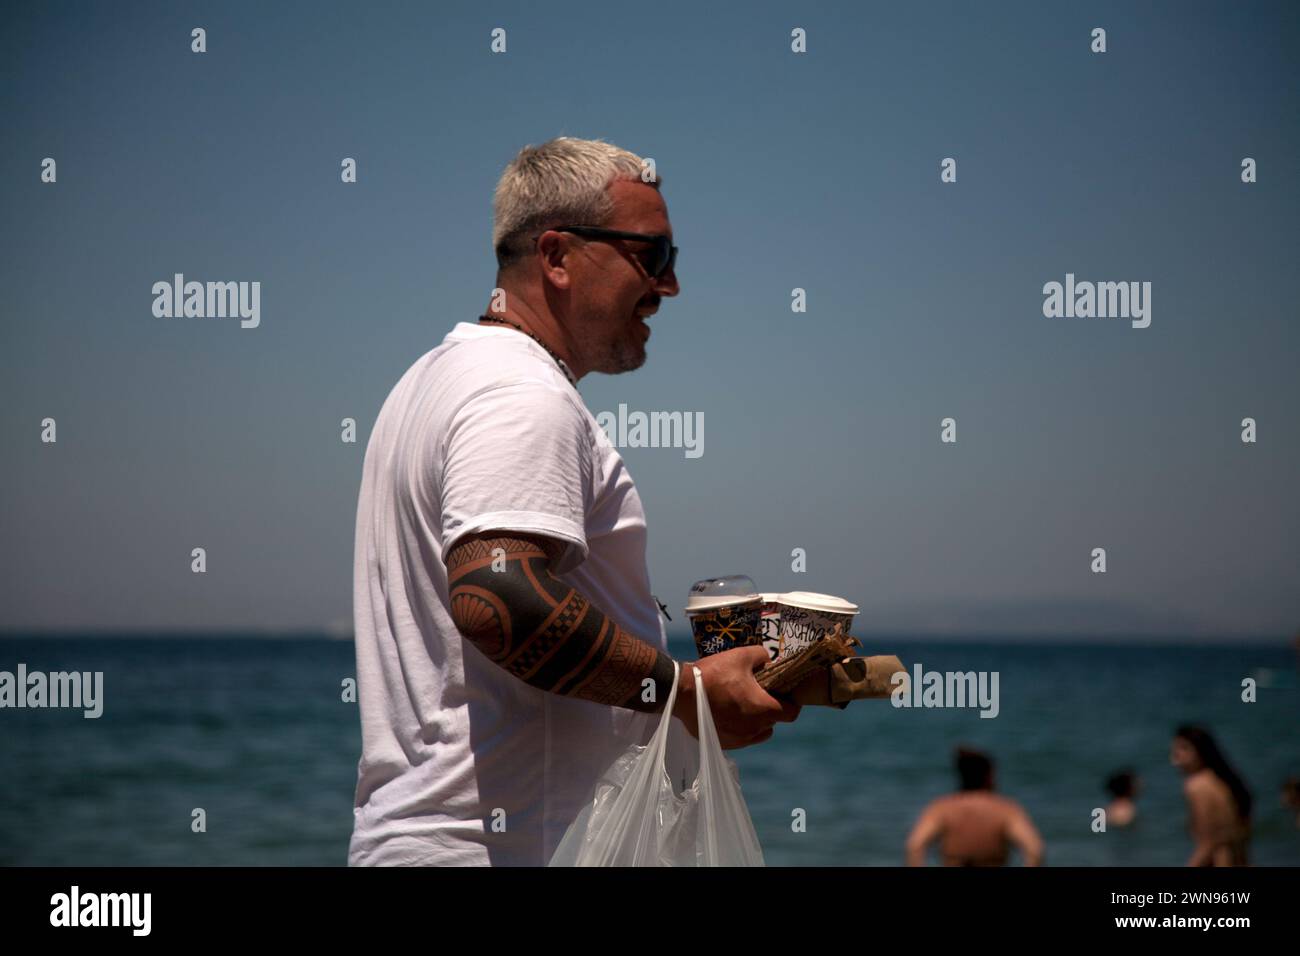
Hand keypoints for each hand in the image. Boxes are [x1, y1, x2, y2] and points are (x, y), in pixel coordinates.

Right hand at [671, 645, 800, 748]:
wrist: (682, 693)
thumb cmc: (714, 674)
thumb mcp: (741, 656)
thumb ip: (761, 656)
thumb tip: (768, 660)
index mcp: (763, 709)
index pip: (792, 713)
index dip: (791, 702)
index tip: (781, 693)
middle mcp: (755, 729)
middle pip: (774, 721)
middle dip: (770, 708)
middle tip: (757, 693)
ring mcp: (740, 739)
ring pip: (759, 732)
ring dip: (756, 720)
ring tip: (742, 704)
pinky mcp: (725, 743)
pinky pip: (742, 737)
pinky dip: (740, 728)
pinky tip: (728, 714)